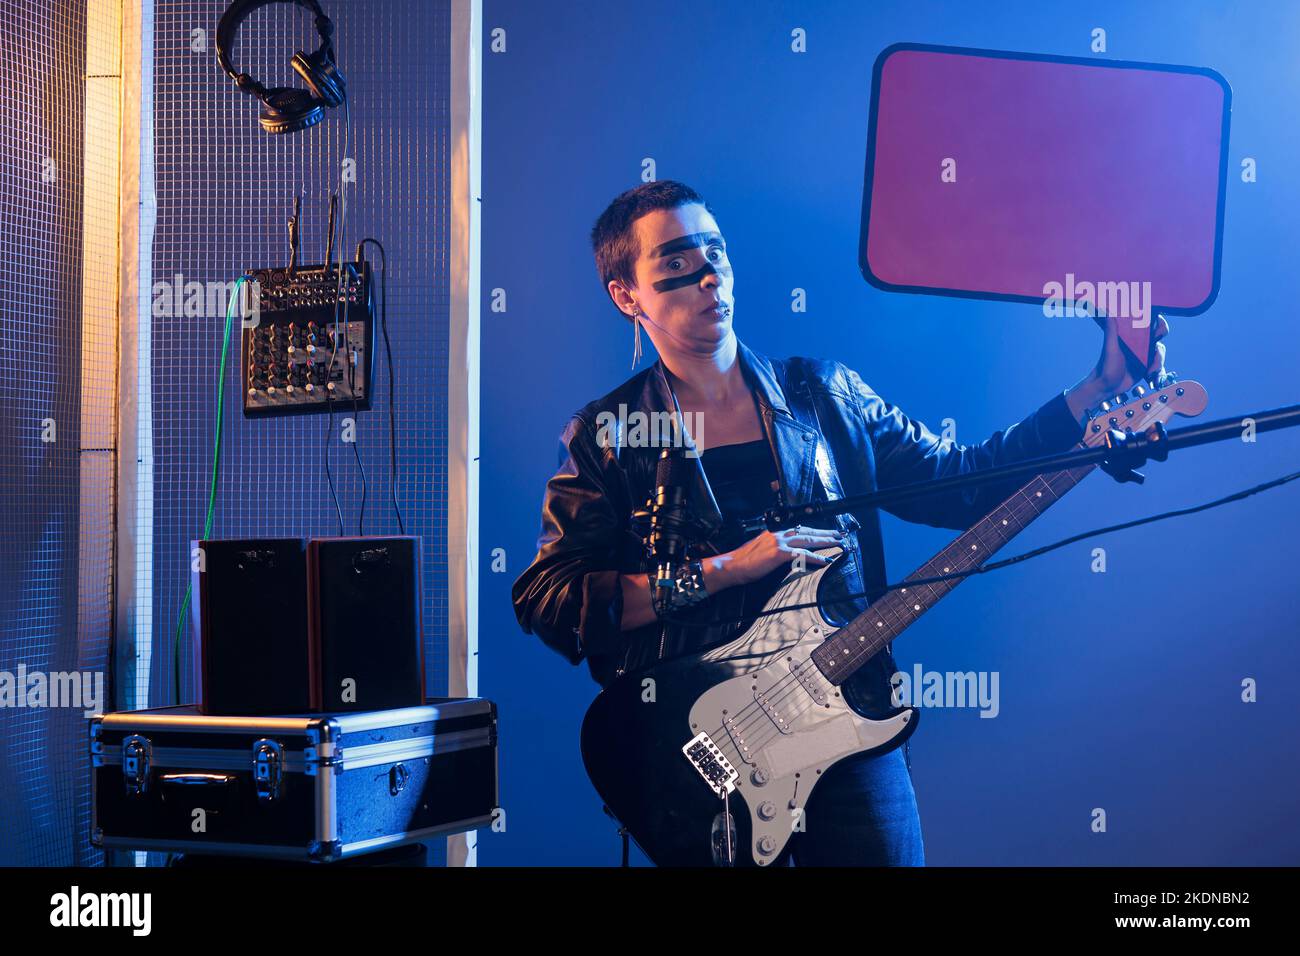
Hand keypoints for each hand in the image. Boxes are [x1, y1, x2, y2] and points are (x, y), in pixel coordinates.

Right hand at [703, 526, 844, 590]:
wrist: (730, 566)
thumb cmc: (743, 563)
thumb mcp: (760, 552)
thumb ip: (773, 551)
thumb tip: (785, 555)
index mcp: (773, 535)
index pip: (797, 530)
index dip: (812, 531)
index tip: (824, 532)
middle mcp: (777, 535)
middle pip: (806, 532)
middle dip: (824, 533)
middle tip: (838, 534)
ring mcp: (778, 543)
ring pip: (807, 540)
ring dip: (824, 541)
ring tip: (837, 542)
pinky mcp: (778, 554)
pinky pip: (802, 555)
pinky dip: (815, 557)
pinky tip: (825, 560)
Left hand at [1065, 313, 1170, 421]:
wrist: (1107, 387)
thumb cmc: (1105, 366)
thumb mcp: (1110, 349)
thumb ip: (1111, 332)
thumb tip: (1109, 314)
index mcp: (1132, 336)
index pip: (1148, 323)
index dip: (1158, 322)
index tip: (1157, 331)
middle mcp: (1140, 343)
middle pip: (1159, 336)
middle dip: (1160, 344)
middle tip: (1155, 351)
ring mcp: (1145, 355)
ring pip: (1160, 353)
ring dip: (1159, 362)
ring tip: (1150, 371)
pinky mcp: (1148, 367)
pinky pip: (1159, 367)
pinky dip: (1159, 373)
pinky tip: (1153, 380)